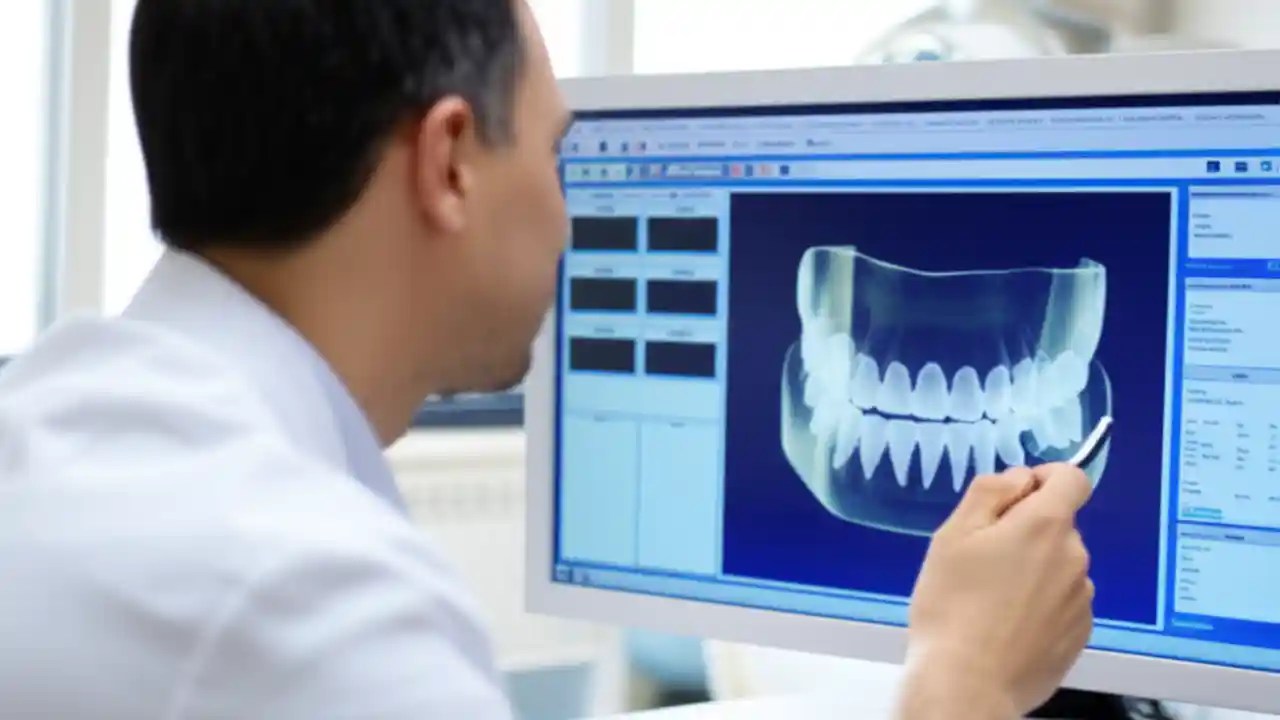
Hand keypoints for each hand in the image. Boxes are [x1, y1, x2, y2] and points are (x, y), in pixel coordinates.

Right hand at [896, 464, 1094, 718]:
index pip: (1072, 478)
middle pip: (1058, 525)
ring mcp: (1081, 598)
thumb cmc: (951, 606)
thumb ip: (990, 492)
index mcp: (1045, 525)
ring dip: (1034, 569)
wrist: (967, 682)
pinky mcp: (1080, 634)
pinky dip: (1040, 604)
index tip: (1015, 496)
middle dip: (1027, 530)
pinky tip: (1007, 623)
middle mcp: (1074, 557)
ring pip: (1059, 565)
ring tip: (991, 598)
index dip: (1044, 477)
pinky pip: (1062, 602)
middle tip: (982, 558)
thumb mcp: (953, 535)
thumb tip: (1020, 479)